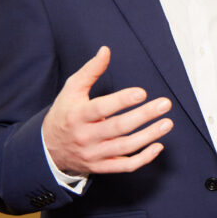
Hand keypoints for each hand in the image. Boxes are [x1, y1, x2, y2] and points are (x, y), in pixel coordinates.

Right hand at [42, 46, 172, 175]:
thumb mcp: (71, 90)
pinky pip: (125, 166)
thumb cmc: (65, 113)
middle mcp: (86, 136)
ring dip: (149, 136)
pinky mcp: (101, 167)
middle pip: (118, 127)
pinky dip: (143, 158)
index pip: (101, 108)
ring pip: (125, 147)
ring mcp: (94, 154)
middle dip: (144, 116)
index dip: (122, 101)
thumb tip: (106, 50)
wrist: (48, 148)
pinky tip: (158, 145)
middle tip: (165, 104)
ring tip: (167, 123)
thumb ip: (90, 70)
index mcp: (78, 115)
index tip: (142, 92)